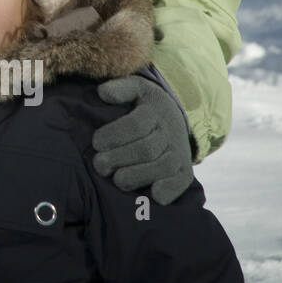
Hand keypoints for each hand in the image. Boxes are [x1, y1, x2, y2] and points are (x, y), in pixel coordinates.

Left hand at [93, 74, 193, 204]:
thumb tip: (103, 93)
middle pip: (146, 149)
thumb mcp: (135, 88)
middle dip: (119, 159)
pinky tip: (154, 194)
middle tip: (99, 165)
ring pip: (162, 167)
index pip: (135, 125)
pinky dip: (169, 189)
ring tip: (117, 180)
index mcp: (155, 110)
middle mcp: (169, 132)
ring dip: (138, 176)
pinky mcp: (185, 171)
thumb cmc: (143, 104)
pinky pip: (181, 181)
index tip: (96, 143)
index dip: (114, 136)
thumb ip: (120, 89)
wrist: (174, 117)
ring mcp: (179, 152)